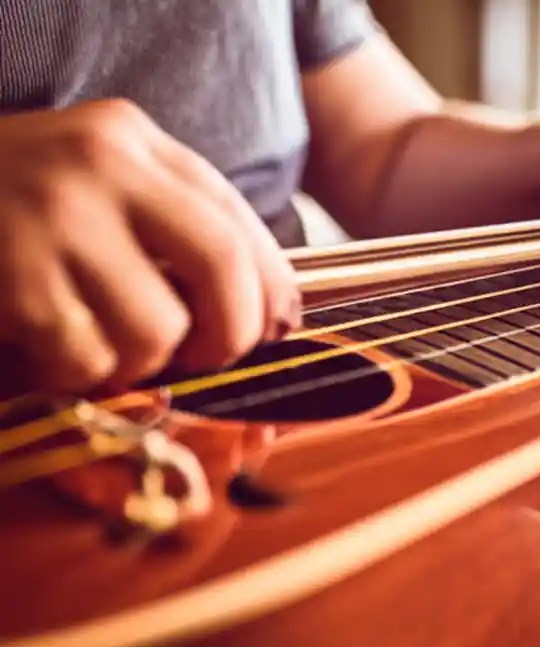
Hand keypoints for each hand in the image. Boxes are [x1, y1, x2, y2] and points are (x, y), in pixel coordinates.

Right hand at [0, 99, 298, 393]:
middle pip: (221, 268)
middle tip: (208, 355)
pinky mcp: (13, 276)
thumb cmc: (13, 205)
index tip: (273, 329)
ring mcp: (52, 217)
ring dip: (143, 361)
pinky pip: (87, 356)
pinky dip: (81, 373)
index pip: (238, 222)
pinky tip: (55, 351)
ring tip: (105, 344)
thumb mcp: (99, 184)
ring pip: (157, 328)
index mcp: (134, 139)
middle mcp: (99, 165)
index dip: (271, 291)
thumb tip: (272, 312)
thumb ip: (174, 224)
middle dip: (231, 334)